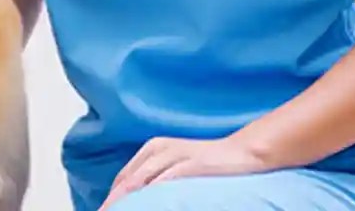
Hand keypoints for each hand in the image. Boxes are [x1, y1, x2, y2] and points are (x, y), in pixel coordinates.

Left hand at [99, 136, 268, 207]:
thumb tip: (139, 199)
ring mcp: (174, 155)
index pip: (123, 178)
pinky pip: (166, 180)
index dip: (111, 197)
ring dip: (126, 200)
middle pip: (127, 180)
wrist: (243, 152)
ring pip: (140, 181)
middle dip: (113, 201)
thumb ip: (157, 180)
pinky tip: (144, 205)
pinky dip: (152, 194)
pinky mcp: (190, 164)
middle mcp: (158, 149)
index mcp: (152, 149)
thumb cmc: (209, 164)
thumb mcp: (176, 167)